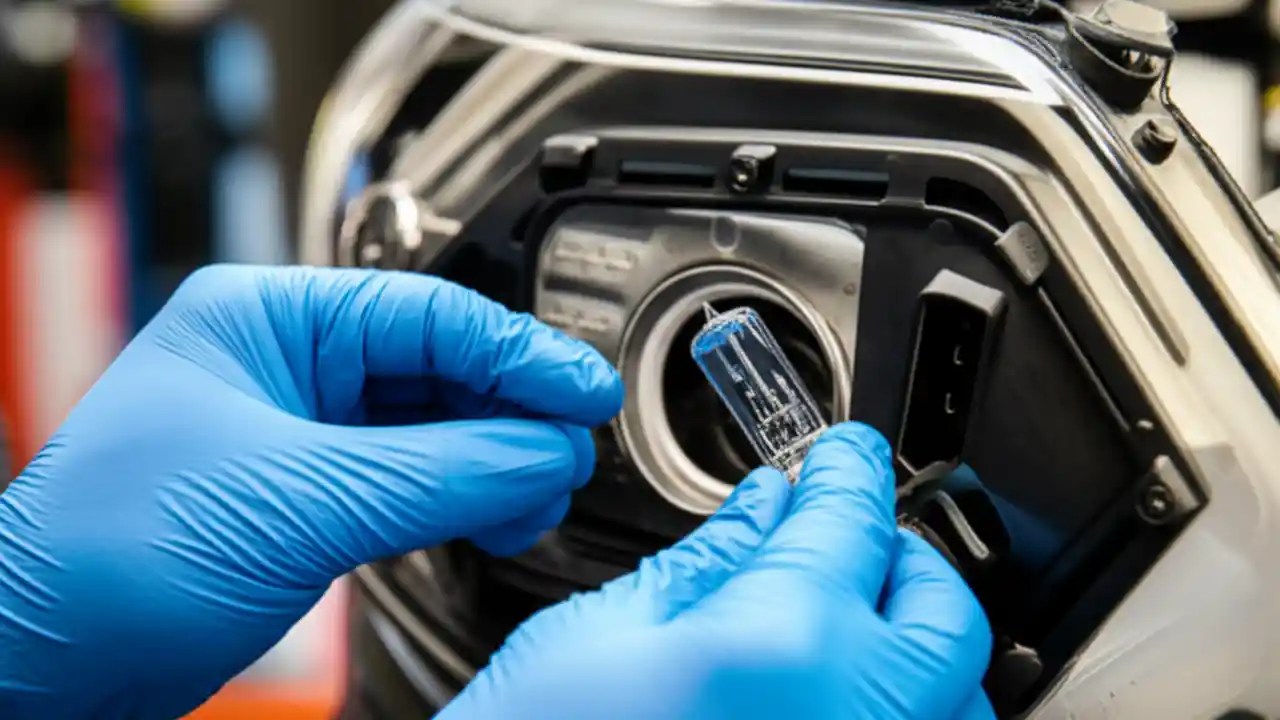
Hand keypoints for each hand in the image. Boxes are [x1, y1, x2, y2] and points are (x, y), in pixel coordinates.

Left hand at [0, 265, 621, 718]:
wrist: (46, 659)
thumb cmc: (113, 556)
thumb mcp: (304, 499)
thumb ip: (447, 470)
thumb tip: (547, 450)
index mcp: (270, 316)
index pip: (429, 314)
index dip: (520, 352)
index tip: (585, 391)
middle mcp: (289, 361)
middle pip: (438, 366)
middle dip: (512, 411)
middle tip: (572, 449)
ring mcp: (301, 428)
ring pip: (433, 424)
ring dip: (496, 459)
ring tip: (541, 493)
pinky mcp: (311, 491)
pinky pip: (412, 475)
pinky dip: (463, 495)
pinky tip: (498, 513)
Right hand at [441, 423, 994, 719]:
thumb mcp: (600, 635)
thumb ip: (708, 562)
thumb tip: (766, 505)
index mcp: (785, 645)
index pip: (854, 518)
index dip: (848, 468)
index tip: (840, 455)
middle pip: (943, 612)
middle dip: (904, 556)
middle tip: (845, 536)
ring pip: (960, 699)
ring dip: (916, 642)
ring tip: (847, 618)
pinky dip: (903, 709)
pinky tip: (839, 692)